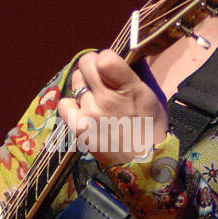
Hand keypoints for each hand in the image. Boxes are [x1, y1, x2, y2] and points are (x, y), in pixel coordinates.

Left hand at [57, 50, 166, 167]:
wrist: (144, 163)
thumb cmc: (151, 127)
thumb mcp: (153, 95)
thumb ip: (137, 73)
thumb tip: (126, 55)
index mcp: (130, 88)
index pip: (105, 57)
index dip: (105, 58)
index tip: (109, 66)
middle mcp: (108, 98)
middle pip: (85, 64)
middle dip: (92, 67)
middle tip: (100, 78)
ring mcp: (91, 113)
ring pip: (75, 81)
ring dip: (83, 85)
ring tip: (94, 97)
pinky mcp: (79, 128)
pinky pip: (64, 104)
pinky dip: (71, 104)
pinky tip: (82, 109)